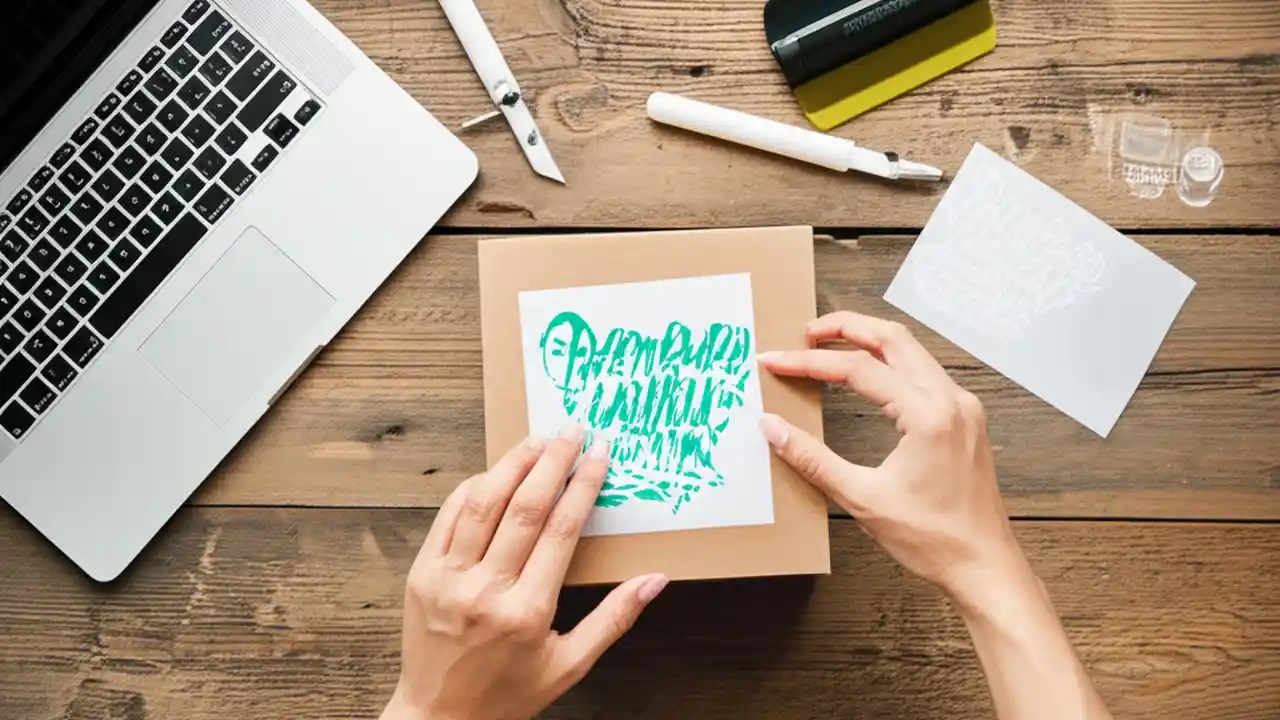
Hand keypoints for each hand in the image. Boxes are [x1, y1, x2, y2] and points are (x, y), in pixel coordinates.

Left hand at [383, 425, 668, 719]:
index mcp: (527, 612)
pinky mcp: (422, 573)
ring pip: (482, 503)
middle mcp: (485, 589)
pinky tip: (495, 471)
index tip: (600, 455)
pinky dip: (473, 488)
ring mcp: (448, 578)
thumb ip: (614, 618)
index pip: (560, 530)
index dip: (583, 486)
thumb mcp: (570, 664)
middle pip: (523, 506)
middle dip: (553, 461)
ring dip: (512, 463)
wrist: (439, 717)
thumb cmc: (509, 694)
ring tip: (538, 439)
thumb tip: (656, 579)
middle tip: (573, 430)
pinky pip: (447, 516)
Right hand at [757, 311, 1026, 605]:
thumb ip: (812, 458)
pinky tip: (869, 373)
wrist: (985, 567)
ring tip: (830, 344)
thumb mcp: (862, 498)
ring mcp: (963, 408)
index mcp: (929, 415)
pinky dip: (891, 363)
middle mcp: (952, 401)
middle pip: (892, 338)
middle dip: (846, 327)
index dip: (809, 362)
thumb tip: (772, 428)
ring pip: (912, 351)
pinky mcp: (964, 420)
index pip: (858, 369)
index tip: (776, 361)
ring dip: (869, 341)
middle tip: (806, 331)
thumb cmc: (933, 539)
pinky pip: (925, 374)